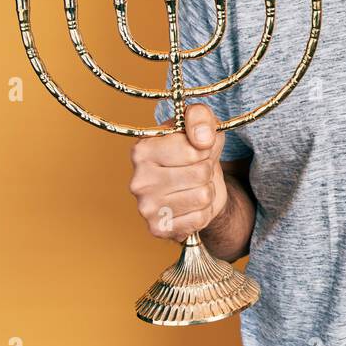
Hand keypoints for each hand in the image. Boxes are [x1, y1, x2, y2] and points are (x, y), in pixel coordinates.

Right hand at [128, 103, 227, 241]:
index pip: (194, 151)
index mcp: (142, 150)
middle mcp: (138, 180)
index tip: (196, 149)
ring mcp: (145, 207)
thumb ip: (200, 117)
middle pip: (200, 174)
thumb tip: (202, 140)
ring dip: (206, 190)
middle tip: (195, 169)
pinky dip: (202, 211)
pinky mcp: (158, 228)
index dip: (205, 150)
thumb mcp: (200, 123)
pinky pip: (200, 219)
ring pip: (203, 196)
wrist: (194, 184)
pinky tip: (189, 204)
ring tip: (193, 185)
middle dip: (206, 170)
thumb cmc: (194, 149)